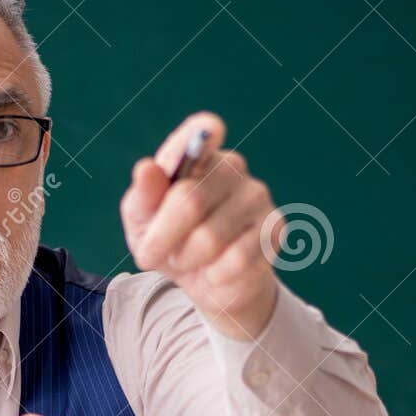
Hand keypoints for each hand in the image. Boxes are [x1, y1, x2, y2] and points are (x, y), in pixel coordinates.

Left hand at [120, 111, 280, 340]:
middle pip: (188, 201)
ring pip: (209, 238)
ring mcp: (257, 197)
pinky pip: (237, 259)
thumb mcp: (143, 223)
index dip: (204, 133)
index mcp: (197, 156)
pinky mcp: (274, 229)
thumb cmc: (171, 243)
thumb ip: (142, 197)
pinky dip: (215, 274)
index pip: (203, 131)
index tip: (211, 132)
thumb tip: (146, 168)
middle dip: (162, 238)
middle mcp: (231, 167)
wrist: (207, 284)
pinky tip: (216, 271)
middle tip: (152, 252)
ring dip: (186, 260)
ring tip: (188, 260)